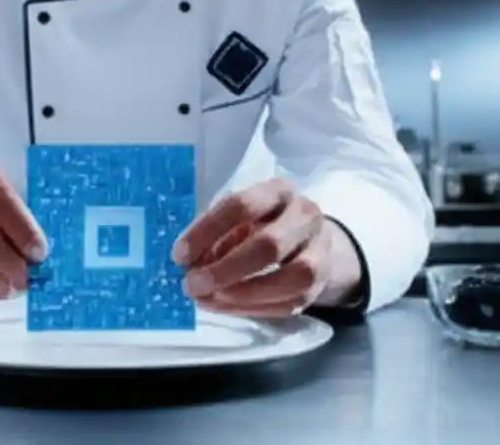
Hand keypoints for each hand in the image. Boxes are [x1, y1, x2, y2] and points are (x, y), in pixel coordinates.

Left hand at [171, 178, 362, 316]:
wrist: (311, 240)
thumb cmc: (261, 224)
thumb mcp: (239, 218)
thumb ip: (215, 235)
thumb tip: (189, 264)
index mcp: (278, 192)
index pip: (242, 206)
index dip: (207, 231)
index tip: (179, 255)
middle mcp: (305, 217)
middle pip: (270, 245)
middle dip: (226, 270)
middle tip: (193, 285)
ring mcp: (319, 251)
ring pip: (291, 278)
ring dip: (244, 294)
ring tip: (210, 299)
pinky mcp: (320, 284)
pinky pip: (290, 302)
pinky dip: (253, 308)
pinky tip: (227, 306)